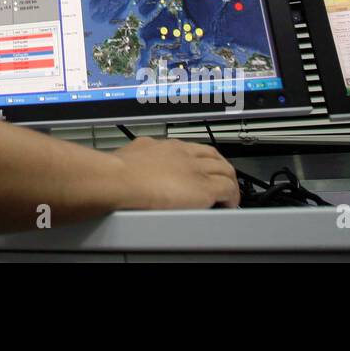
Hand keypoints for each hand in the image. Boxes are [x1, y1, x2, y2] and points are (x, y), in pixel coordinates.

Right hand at [108, 136, 239, 209]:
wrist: (119, 177)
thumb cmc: (117, 170)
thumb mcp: (129, 154)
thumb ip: (139, 157)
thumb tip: (133, 162)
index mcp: (166, 145)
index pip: (194, 149)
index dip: (203, 160)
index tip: (201, 169)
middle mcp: (184, 153)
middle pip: (213, 156)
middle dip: (220, 168)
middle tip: (221, 181)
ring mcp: (195, 169)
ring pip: (225, 170)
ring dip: (229, 182)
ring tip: (228, 195)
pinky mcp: (203, 188)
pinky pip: (228, 189)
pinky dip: (232, 196)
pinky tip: (229, 205)